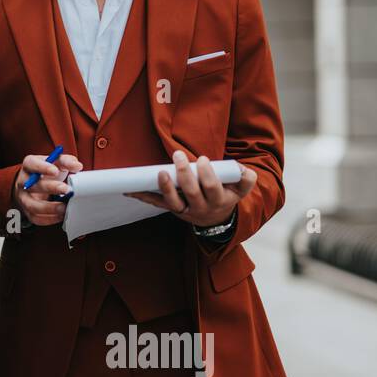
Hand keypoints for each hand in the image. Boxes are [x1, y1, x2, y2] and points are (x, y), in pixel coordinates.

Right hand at [12, 153, 82, 226]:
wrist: (32, 185)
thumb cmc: (46, 172)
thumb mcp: (55, 162)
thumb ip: (66, 161)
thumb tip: (77, 166)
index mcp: (29, 166)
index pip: (32, 164)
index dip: (43, 168)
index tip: (55, 171)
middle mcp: (23, 182)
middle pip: (32, 186)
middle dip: (50, 188)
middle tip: (66, 189)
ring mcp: (24, 198)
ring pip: (32, 205)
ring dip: (49, 208)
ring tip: (64, 207)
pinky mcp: (28, 211)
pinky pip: (36, 218)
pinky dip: (49, 219)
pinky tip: (61, 215)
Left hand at [125, 149, 256, 226]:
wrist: (217, 220)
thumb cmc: (226, 196)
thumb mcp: (240, 189)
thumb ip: (245, 179)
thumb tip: (242, 169)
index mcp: (219, 200)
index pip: (213, 188)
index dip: (207, 175)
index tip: (203, 159)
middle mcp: (202, 208)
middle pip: (192, 193)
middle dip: (185, 174)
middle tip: (179, 156)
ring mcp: (186, 210)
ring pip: (174, 202)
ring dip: (166, 187)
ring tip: (160, 172)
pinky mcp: (173, 210)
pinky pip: (158, 204)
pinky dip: (144, 196)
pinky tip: (131, 190)